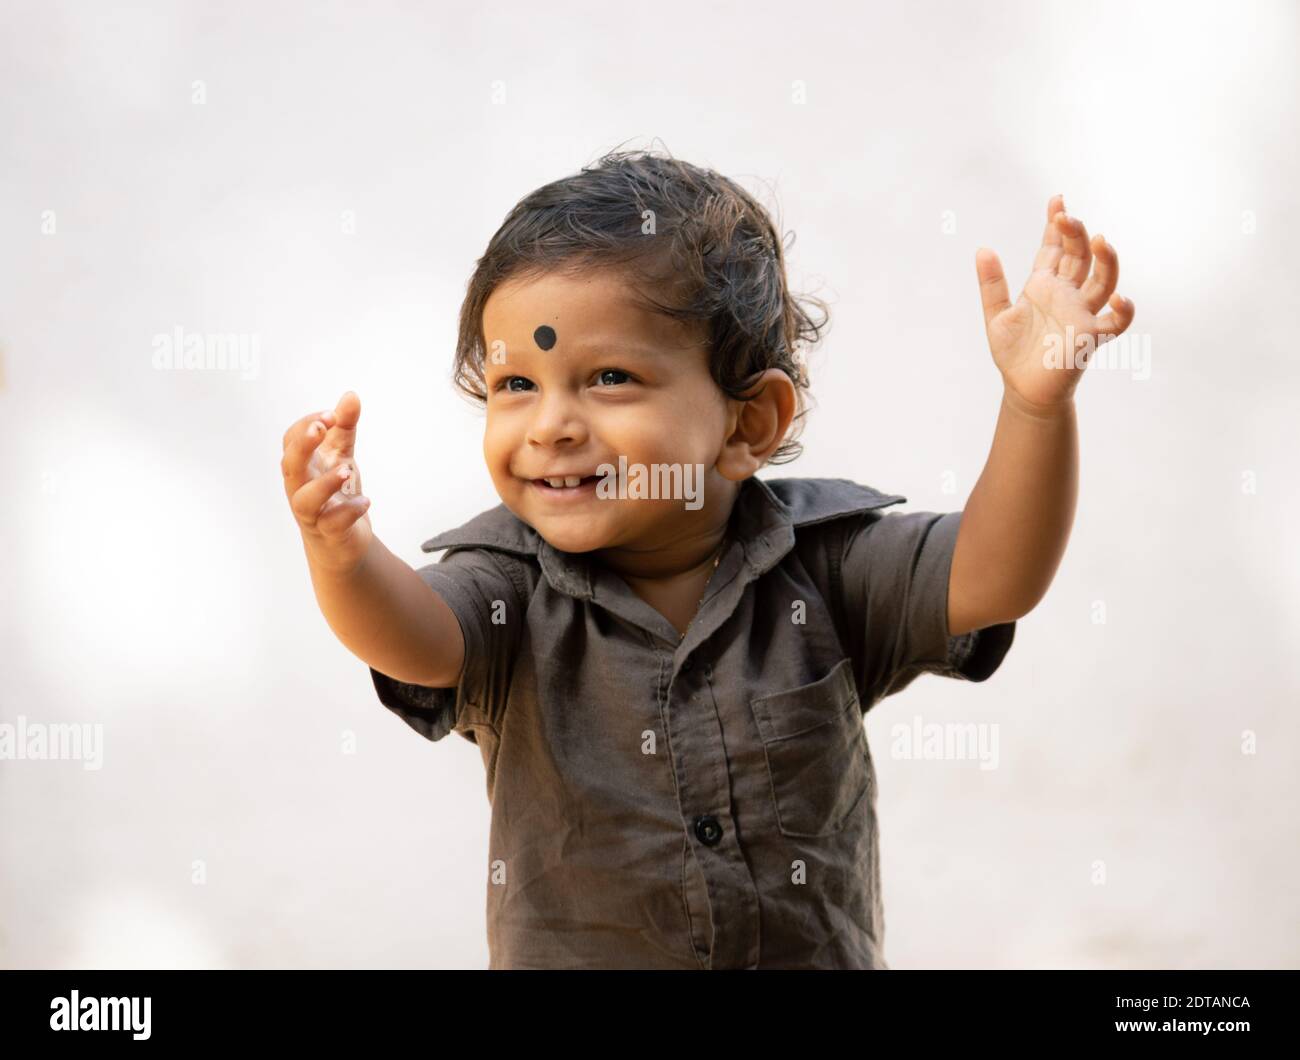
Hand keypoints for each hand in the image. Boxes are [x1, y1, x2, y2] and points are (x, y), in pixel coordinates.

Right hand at [281, 391, 372, 573]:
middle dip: (303, 446)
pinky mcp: (330, 533)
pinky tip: (365, 502)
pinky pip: (333, 524)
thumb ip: (344, 427)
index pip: (292, 440)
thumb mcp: (341, 455)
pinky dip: (348, 512)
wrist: (342, 540)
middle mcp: (301, 487)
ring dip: (325, 482)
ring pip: (305, 499)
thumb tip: (350, 395)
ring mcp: (313, 512)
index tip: (332, 414)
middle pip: (290, 465)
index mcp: (303, 465)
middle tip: (321, 428)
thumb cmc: (336, 492)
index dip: (308, 424)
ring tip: (347, 469)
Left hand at [976, 195, 1134, 409]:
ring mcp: (1082, 313)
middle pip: (1079, 256)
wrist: (1024, 389)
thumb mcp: (996, 315)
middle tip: (1065, 216)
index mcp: (1045, 285)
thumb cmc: (1014, 353)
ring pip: (1103, 280)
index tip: (1056, 201)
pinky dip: (1123, 310)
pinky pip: (1116, 322)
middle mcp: (1067, 294)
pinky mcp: (1091, 337)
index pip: (1055, 248)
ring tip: (1098, 240)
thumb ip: (991, 284)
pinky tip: (1119, 298)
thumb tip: (981, 249)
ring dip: (1104, 260)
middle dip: (1074, 234)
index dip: (1056, 225)